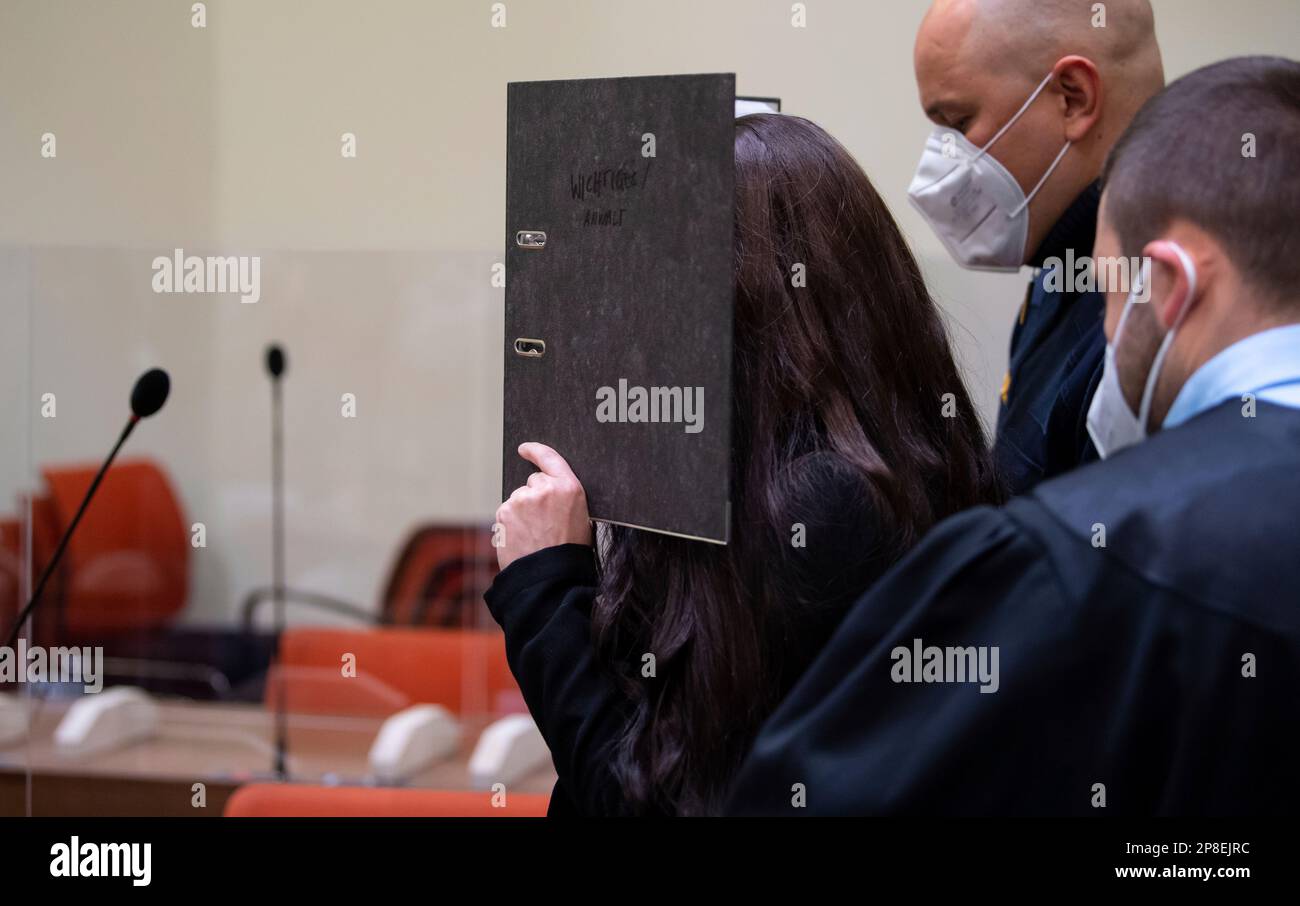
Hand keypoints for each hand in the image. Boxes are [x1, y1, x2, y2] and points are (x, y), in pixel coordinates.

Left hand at [494, 443, 592, 569]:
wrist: (551, 576)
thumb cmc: (569, 552)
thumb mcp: (580, 518)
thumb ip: (563, 498)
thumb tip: (545, 492)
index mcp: (569, 488)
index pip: (550, 458)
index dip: (536, 450)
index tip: (525, 448)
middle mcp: (545, 489)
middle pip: (533, 482)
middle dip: (535, 496)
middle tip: (543, 522)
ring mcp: (522, 499)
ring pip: (518, 499)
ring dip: (522, 512)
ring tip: (533, 535)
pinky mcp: (505, 511)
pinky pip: (506, 512)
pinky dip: (511, 523)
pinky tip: (522, 538)